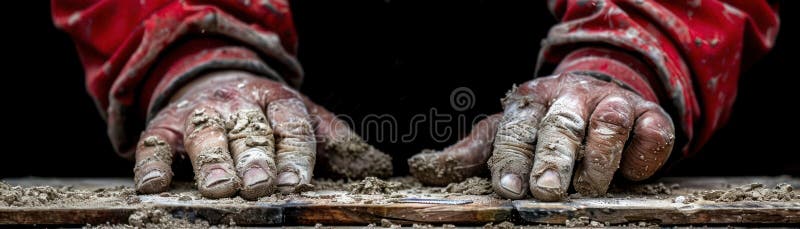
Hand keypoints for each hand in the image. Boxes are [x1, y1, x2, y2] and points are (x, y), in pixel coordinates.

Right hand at [133, 70, 391, 198]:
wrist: (216, 78)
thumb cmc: (268, 114)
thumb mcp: (305, 118)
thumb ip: (337, 142)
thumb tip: (379, 170)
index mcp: (279, 102)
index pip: (292, 125)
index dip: (295, 153)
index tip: (296, 182)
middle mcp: (240, 105)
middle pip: (249, 131)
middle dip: (255, 158)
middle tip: (260, 185)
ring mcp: (201, 114)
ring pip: (206, 135)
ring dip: (212, 161)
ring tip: (220, 188)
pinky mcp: (164, 126)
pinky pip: (154, 143)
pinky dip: (152, 162)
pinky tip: (156, 185)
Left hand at [410, 73, 673, 200]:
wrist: (599, 93)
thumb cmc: (542, 125)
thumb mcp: (503, 134)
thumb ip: (470, 153)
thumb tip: (421, 168)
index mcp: (530, 102)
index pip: (517, 127)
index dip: (511, 158)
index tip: (506, 187)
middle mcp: (570, 97)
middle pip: (560, 126)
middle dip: (552, 160)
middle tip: (546, 191)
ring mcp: (612, 104)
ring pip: (608, 125)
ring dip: (599, 158)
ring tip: (589, 186)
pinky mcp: (650, 117)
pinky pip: (652, 132)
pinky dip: (643, 154)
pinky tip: (631, 173)